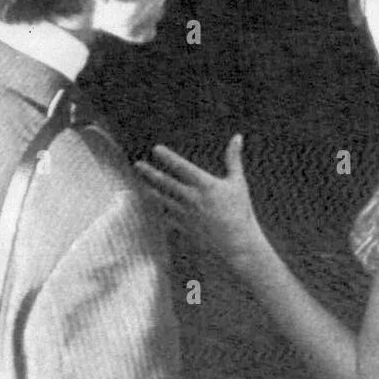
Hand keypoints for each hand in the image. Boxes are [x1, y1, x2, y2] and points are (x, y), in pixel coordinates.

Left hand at [136, 135, 265, 270]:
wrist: (237, 242)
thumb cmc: (240, 210)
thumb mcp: (238, 181)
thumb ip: (233, 158)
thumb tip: (238, 136)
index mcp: (205, 185)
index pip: (182, 167)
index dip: (168, 157)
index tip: (156, 149)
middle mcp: (192, 198)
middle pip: (166, 183)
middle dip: (150, 173)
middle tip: (137, 165)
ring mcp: (186, 214)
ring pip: (163, 200)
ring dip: (150, 191)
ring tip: (141, 184)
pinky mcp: (184, 227)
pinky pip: (167, 217)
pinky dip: (159, 211)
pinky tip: (152, 207)